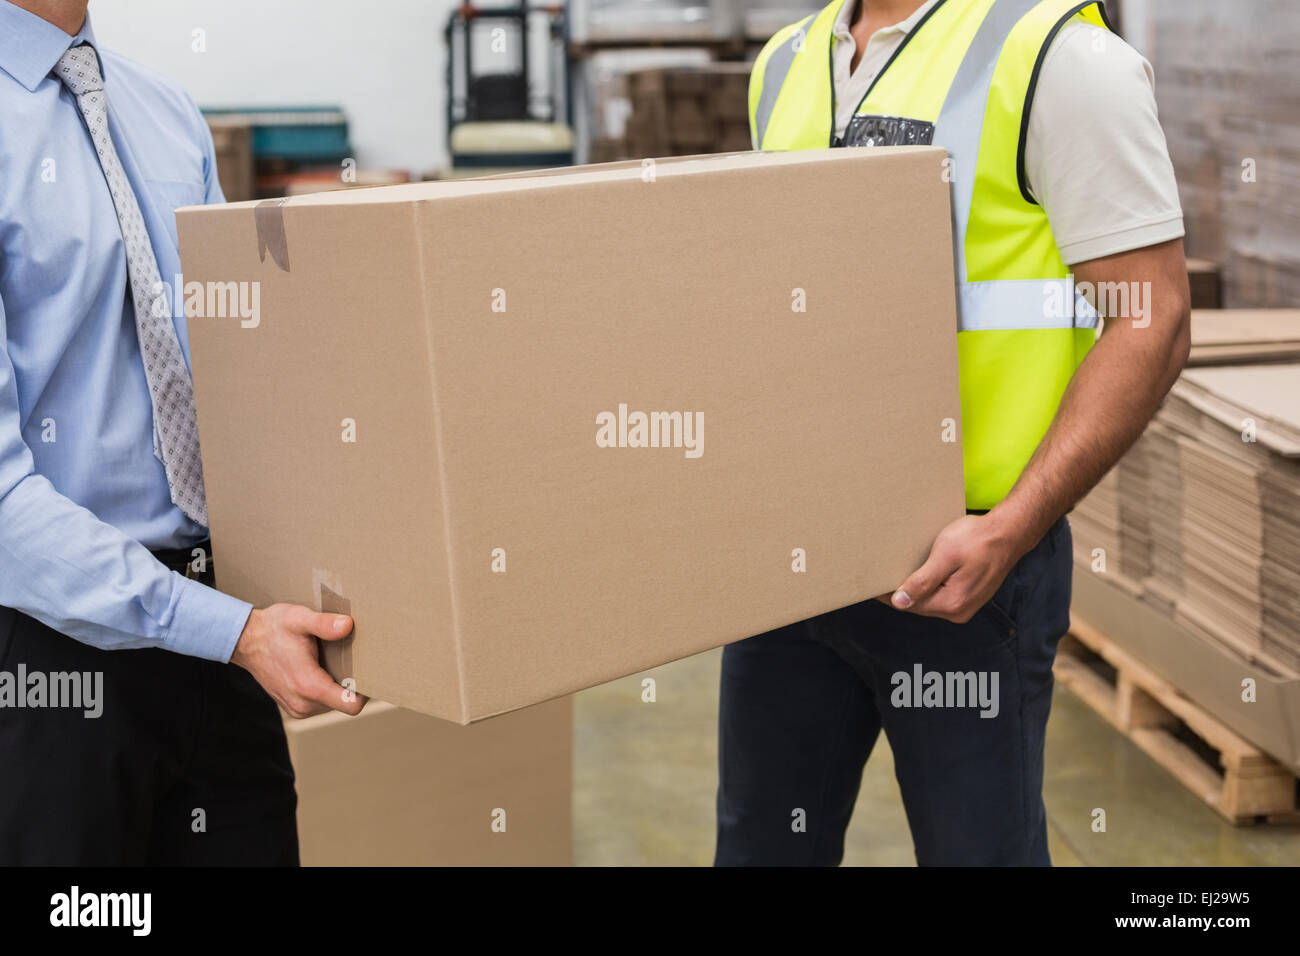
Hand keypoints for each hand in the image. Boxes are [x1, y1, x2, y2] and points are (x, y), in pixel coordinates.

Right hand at [231, 604, 366, 717]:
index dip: (365, 691)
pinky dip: (326, 688)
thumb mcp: (298, 618)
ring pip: (333, 704)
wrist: (245, 640)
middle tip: (351, 659)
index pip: (351, 705)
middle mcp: (303, 704)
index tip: (369, 671)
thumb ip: (323, 623)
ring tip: (333, 662)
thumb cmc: (272, 628)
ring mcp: (297, 708)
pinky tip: (321, 668)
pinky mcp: (294, 706)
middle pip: (345, 703)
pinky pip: (321, 703)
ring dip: (338, 686)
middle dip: (352, 684)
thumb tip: (347, 625)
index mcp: (308, 686)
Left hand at [889, 513, 1025, 623]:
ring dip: (917, 588)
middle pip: (920, 605)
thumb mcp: (945, 556)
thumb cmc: (978, 540)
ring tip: (902, 569)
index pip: (910, 605)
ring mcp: (966, 605)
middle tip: (884, 572)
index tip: (874, 582)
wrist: (1010, 533)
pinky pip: (942, 594)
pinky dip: (931, 585)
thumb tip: (899, 602)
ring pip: (931, 600)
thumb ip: (922, 582)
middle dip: (903, 591)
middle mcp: (959, 611)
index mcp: (952, 604)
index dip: (890, 594)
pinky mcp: (970, 596)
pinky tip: (924, 570)